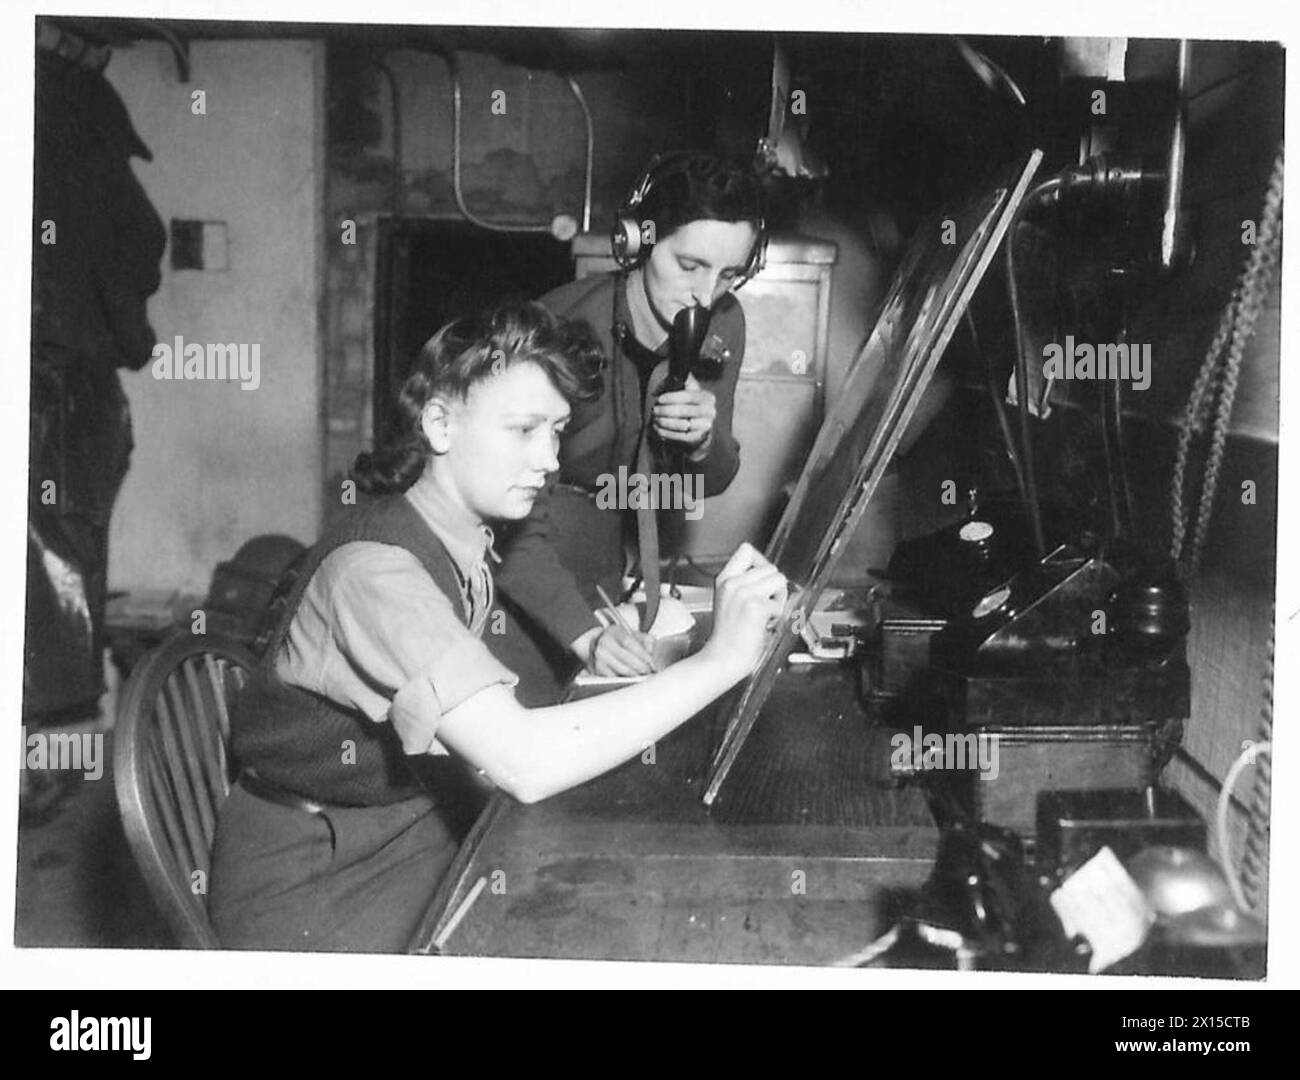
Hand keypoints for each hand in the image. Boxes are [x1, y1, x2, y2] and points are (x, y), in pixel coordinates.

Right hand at [579, 624, 658, 676]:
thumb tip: (651, 649)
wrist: (595, 642)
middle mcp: (604, 643)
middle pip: (625, 657)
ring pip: (620, 669)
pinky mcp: (596, 669)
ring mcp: (599, 657)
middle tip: (649, 671)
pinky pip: (613, 677)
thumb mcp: (631, 634)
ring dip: (634, 674)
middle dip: (640, 666)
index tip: (651, 661)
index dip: (642, 653)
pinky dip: (624, 679)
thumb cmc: (617, 640)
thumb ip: (645, 639)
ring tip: (643, 675)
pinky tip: (631, 679)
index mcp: (615, 632)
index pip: (629, 642)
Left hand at [652, 374, 715, 456]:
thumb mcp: (688, 390)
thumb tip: (659, 388)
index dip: (672, 397)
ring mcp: (705, 426)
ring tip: (655, 419)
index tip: (659, 399)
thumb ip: (677, 383)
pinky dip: (667, 433)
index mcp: (707, 397)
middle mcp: (709, 411)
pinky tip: (659, 429)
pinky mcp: (698, 438)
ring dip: (664, 422)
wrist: (701, 425)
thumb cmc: (691, 405)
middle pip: (684, 411)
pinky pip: (680, 437)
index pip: (689, 396)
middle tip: (654, 410)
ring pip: (681, 425)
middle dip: (665, 410)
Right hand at [701, 542, 788, 678]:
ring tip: (764, 615)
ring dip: (778, 599)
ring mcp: (743, 593)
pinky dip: (777, 615)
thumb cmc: (728, 637)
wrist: (722, 659)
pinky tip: (764, 624)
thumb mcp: (728, 601)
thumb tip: (771, 574)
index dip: (762, 563)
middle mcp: (732, 583)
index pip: (747, 550)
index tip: (763, 581)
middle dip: (774, 587)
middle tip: (763, 607)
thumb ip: (745, 584)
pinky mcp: (754, 606)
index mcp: (724, 579)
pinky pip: (779, 603)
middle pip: (770, 567)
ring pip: (779, 580)